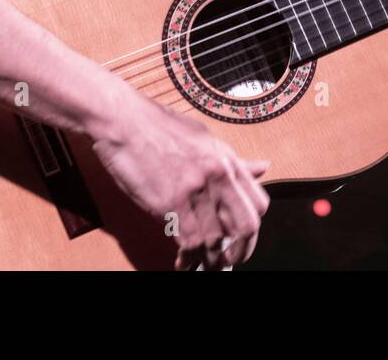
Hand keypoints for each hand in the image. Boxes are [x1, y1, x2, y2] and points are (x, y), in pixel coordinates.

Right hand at [89, 89, 270, 270]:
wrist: (124, 121)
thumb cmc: (160, 127)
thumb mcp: (206, 140)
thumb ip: (234, 161)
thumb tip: (263, 167)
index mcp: (227, 160)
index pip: (258, 203)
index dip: (253, 229)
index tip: (242, 240)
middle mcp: (217, 175)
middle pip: (245, 226)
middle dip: (240, 251)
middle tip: (228, 261)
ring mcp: (194, 190)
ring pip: (214, 240)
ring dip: (209, 259)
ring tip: (202, 265)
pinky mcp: (169, 202)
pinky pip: (188, 241)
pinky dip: (188, 257)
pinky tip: (183, 260)